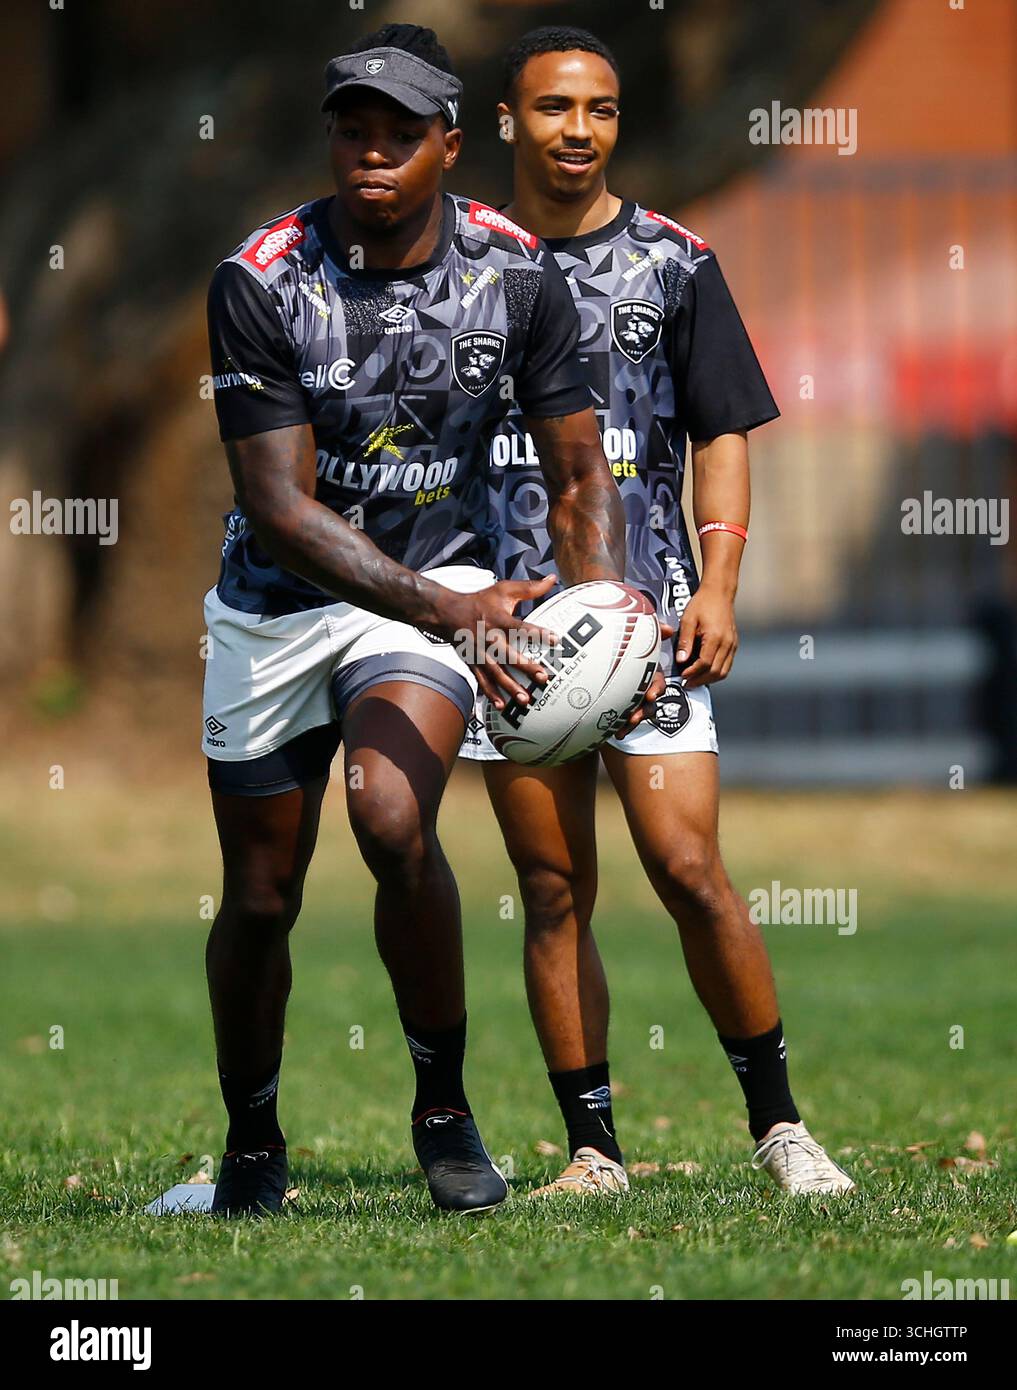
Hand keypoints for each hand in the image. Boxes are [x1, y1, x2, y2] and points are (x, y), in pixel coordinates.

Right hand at [434, 575, 560, 707]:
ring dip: (509, 687)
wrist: (447, 612)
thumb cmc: (479, 601)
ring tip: (525, 699)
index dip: (537, 632)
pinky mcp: (472, 662)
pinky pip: (482, 680)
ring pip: (495, 673)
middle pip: (507, 654)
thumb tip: (552, 579)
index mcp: (497, 619)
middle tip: (543, 677)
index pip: (519, 626)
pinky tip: (501, 705)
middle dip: (525, 667)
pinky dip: (490, 693)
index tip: (556, 640)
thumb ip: (530, 587)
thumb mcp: (503, 589)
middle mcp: (487, 637)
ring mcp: (478, 653)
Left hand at [613, 621, 672, 739]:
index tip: (651, 693)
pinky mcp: (617, 705)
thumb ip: (653, 630)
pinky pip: (620, 718)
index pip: (657, 682)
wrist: (600, 649)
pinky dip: (617, 725)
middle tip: (635, 716)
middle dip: (643, 711)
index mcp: (648, 672)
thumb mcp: (639, 633)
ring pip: (636, 713)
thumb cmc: (623, 641)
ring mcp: (630, 697)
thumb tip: (668, 629)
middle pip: (647, 703)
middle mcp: (641, 686)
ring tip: (623, 727)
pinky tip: (612, 731)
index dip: (656, 688)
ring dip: (631, 721)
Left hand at [675, 587, 736, 687]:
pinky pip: (727, 664)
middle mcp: (727, 643)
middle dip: (700, 680)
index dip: (693, 673)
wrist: (719, 592)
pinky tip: (704, 671)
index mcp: (715, 637)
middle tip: (687, 683)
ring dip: (709, 679)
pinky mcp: (734, 644)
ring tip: (695, 680)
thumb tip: (681, 660)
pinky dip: (716, 672)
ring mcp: (732, 644)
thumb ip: (685, 641)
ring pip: (724, 671)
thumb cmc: (702, 603)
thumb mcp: (688, 620)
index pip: (705, 663)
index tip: (683, 676)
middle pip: (716, 671)